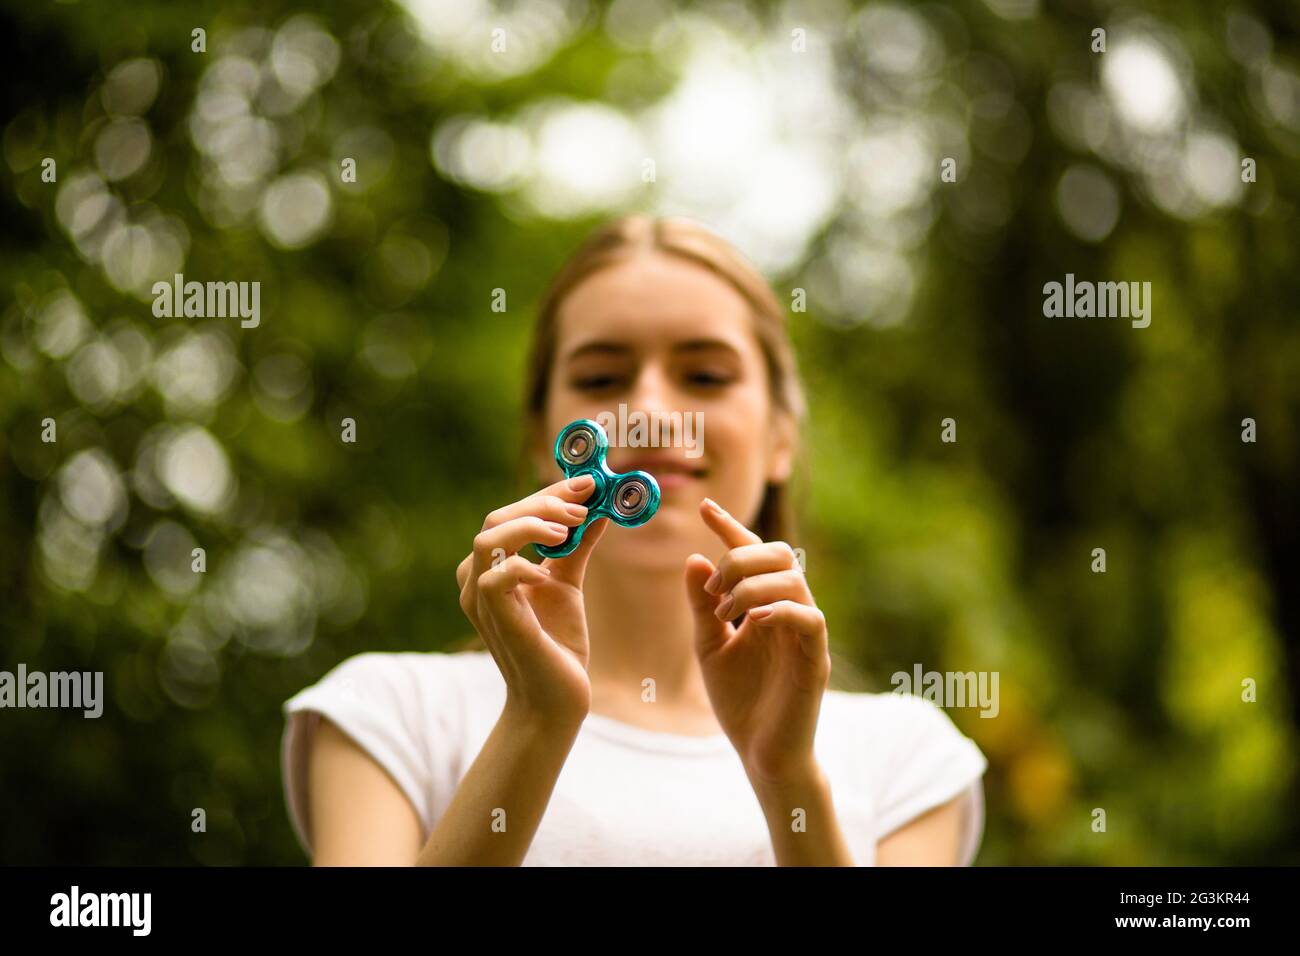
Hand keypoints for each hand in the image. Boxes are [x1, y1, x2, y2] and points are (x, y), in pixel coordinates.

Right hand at [457, 475, 610, 728]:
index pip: (509, 513)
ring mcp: (480, 600)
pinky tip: (548, 574)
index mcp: (492, 567)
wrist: (555, 699)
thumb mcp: (568, 584)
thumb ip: (577, 546)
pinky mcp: (494, 619)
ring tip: (567, 530)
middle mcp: (477, 579)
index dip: (549, 493)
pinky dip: (523, 565)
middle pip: (496, 518)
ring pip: (486, 539)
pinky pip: (495, 577)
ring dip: (530, 525)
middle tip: (585, 504)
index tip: (589, 483)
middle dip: (543, 502)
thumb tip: (601, 507)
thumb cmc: (556, 643)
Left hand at [684, 497, 831, 785]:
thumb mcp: (709, 646)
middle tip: (712, 589)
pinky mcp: (815, 658)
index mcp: (764, 603)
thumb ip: (701, 606)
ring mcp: (805, 632)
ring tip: (723, 610)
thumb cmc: (740, 701)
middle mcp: (788, 610)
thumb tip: (693, 558)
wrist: (762, 753)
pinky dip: (779, 609)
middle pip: (780, 553)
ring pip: (793, 579)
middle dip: (741, 558)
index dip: (730, 527)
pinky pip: (809, 617)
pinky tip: (752, 619)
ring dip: (751, 584)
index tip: (704, 507)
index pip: (752, 553)